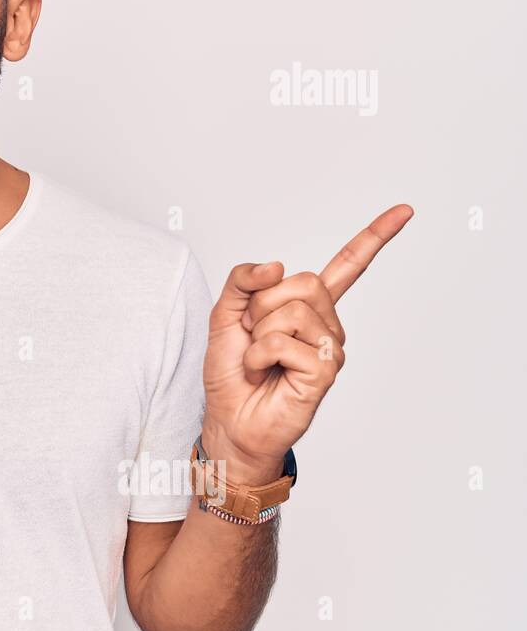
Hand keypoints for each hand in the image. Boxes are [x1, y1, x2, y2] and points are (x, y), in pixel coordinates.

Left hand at [201, 205, 413, 483]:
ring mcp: (331, 348)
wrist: (229, 420)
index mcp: (308, 306)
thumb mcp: (225, 314)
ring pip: (292, 310)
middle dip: (261, 305)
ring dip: (258, 333)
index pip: (347, 266)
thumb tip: (277, 265)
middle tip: (253, 336)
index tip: (405, 210)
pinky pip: (285, 341)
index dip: (374, 237)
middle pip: (302, 281)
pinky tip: (265, 372)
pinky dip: (260, 354)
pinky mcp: (326, 371)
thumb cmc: (232, 373)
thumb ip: (243, 279)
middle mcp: (327, 324)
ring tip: (260, 359)